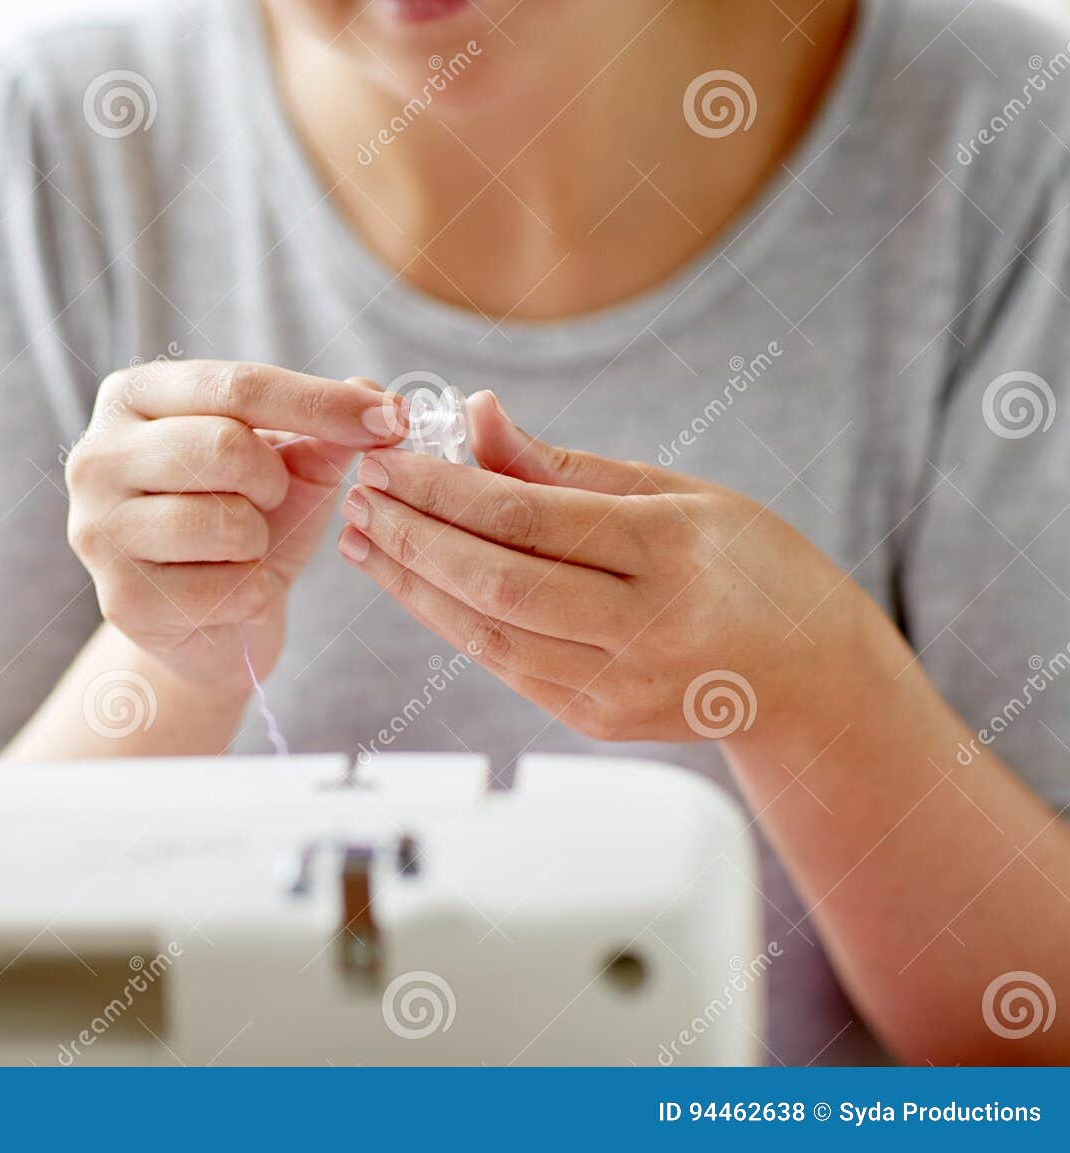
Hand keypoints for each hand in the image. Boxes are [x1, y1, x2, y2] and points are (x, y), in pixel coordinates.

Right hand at [66, 360, 404, 689]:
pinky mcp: (120, 599)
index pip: (238, 385)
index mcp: (134, 397)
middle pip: (225, 446)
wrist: (211, 622)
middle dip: (276, 480)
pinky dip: (252, 592)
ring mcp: (98, 528)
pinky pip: (225, 589)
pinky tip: (229, 591)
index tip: (390, 418)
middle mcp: (96, 455)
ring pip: (226, 521)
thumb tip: (376, 393)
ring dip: (260, 540)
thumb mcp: (291, 464)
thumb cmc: (245, 522)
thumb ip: (327, 427)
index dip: (323, 402)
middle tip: (270, 499)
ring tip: (240, 547)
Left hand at [335, 390, 886, 743]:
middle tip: (359, 496)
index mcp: (669, 549)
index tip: (387, 461)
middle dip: (411, 537)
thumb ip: (563, 465)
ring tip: (363, 539)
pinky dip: (450, 621)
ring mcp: (621, 684)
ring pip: (487, 634)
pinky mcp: (598, 721)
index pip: (526, 518)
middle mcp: (645, 624)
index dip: (442, 490)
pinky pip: (504, 667)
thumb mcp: (673, 491)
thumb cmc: (746, 563)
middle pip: (495, 581)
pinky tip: (413, 583)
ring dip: (412, 584)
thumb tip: (473, 416)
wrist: (808, 676)